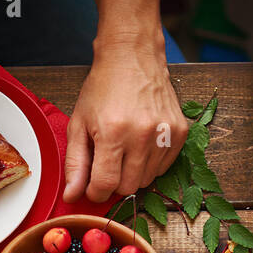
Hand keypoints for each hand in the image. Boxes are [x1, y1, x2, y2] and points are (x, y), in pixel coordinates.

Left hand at [64, 38, 187, 202]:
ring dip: (132, 173)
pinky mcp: (180, 132)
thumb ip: (75, 163)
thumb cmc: (102, 89)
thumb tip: (71, 196)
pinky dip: (150, 164)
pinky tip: (141, 144)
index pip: (105, 185)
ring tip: (125, 149)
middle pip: (128, 187)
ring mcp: (164, 134)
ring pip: (146, 181)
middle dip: (114, 182)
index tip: (92, 185)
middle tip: (108, 162)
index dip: (96, 192)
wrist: (132, 56)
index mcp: (112, 132)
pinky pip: (163, 168)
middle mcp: (142, 135)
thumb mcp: (78, 124)